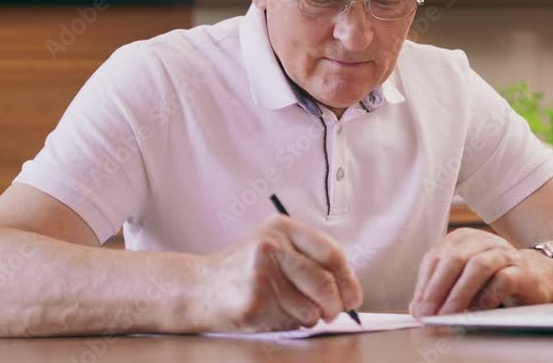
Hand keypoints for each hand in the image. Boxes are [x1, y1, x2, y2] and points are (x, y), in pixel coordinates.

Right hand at [193, 215, 362, 331]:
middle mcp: (272, 246)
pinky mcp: (253, 301)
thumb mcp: (275, 248)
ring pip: (310, 308)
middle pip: (324, 283)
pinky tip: (272, 313)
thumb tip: (349, 292)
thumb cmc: (246, 270)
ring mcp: (260, 273)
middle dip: (335, 305)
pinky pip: (290, 322)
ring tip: (292, 310)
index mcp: (282, 227)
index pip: (332, 253)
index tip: (353, 298)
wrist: (199, 287)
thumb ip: (309, 260)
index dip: (348, 280)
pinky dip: (289, 324)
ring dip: (310, 318)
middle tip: (332, 313)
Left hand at [409, 228, 552, 316]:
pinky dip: (489, 296)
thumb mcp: (462, 280)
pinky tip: (480, 311)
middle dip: (437, 289)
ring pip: (478, 266)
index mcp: (461, 239)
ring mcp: (503, 253)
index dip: (424, 285)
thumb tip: (418, 310)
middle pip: (454, 259)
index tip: (418, 309)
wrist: (536, 276)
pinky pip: (503, 279)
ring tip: (448, 315)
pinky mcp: (522, 270)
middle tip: (429, 314)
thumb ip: (441, 290)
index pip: (435, 258)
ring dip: (460, 293)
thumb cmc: (493, 280)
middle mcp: (481, 241)